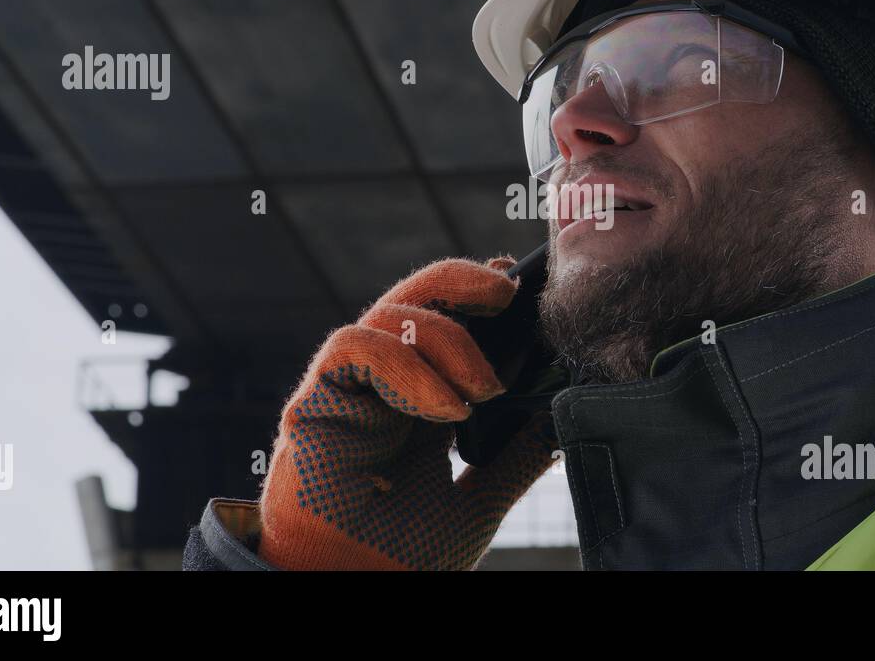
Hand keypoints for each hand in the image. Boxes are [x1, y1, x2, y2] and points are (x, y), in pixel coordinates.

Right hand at [257, 257, 557, 569]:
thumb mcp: (478, 504)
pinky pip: (354, 347)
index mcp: (418, 401)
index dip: (478, 295)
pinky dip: (405, 364)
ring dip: (447, 339)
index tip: (518, 282)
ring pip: (390, 314)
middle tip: (508, 291)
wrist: (352, 591)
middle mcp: (381, 386)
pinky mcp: (313, 402)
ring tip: (485, 391)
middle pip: (415, 302)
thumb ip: (515, 461)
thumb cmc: (401, 557)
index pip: (446, 326)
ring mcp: (347, 390)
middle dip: (463, 282)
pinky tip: (445, 408)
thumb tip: (560, 419)